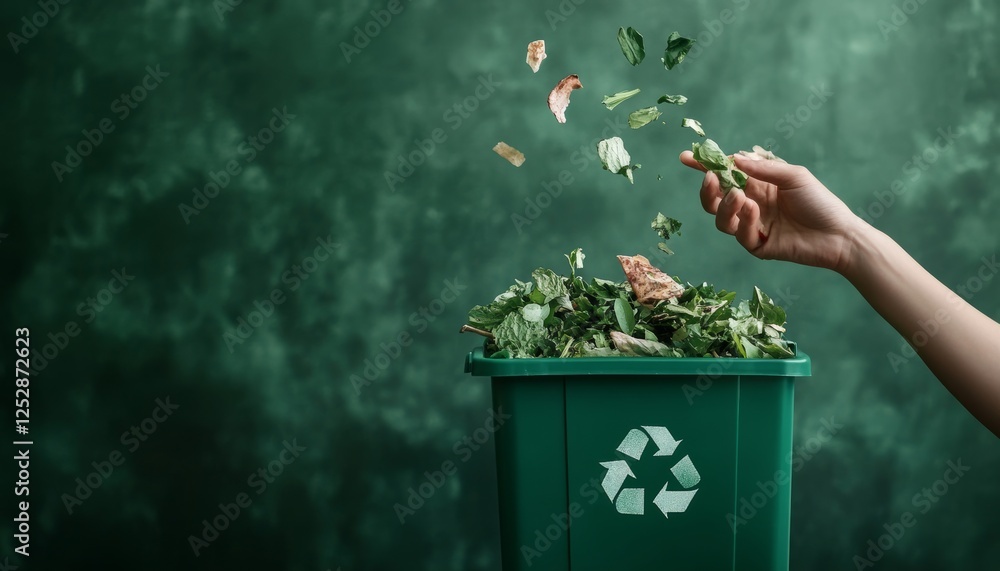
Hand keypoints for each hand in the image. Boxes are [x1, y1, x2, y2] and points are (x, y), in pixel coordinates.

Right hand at [678, 149, 862, 272]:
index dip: (704, 166)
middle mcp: (751, 205)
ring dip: (725, 206)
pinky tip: (754, 210)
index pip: (724, 175)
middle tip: (710, 178)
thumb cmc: (820, 202)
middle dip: (707, 190)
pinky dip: (744, 221)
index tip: (686, 157)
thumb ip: (762, 169)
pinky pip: (740, 235)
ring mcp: (753, 227)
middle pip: (715, 200)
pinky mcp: (758, 246)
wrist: (839, 235)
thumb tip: (733, 159)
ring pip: (721, 220)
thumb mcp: (793, 176)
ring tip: (739, 196)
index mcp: (757, 185)